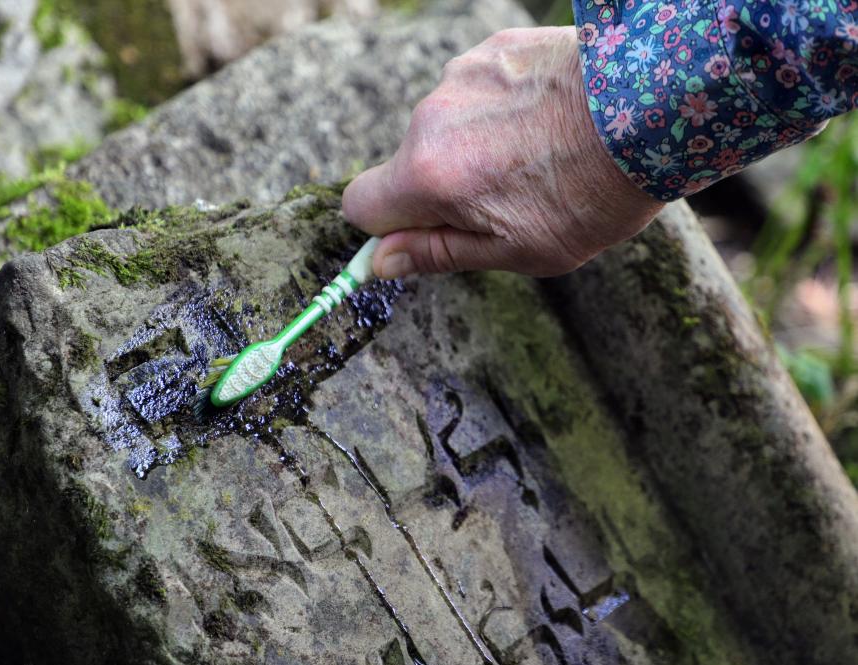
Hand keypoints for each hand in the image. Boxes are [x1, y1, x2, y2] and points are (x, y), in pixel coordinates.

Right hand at [342, 26, 662, 277]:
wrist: (658, 111)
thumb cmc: (590, 195)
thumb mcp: (514, 249)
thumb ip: (438, 253)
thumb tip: (380, 262)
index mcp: (429, 175)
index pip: (361, 205)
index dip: (388, 229)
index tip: (424, 235)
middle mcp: (431, 116)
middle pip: (409, 165)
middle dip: (443, 188)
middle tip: (508, 200)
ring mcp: (463, 73)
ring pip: (444, 127)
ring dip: (474, 146)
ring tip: (540, 156)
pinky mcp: (495, 46)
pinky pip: (476, 91)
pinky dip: (499, 110)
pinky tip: (548, 120)